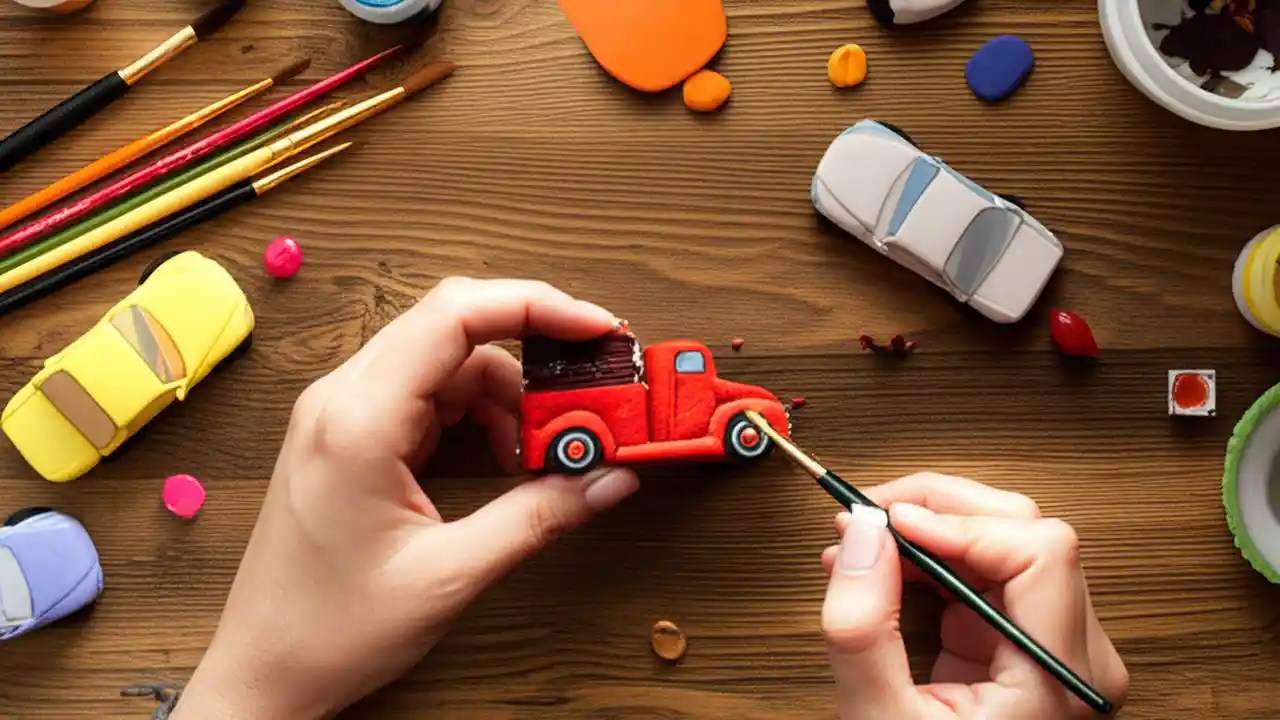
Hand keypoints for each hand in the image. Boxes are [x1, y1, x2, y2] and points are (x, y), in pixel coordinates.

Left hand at [174, 278, 640, 719]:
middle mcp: (342, 399)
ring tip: (546, 450)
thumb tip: (609, 478)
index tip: (595, 329)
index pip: (454, 315)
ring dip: (507, 393)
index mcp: (357, 421)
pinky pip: (427, 394)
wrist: (262, 671)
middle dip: (533, 348)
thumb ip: (538, 517)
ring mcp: (341, 413)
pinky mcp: (349, 434)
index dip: (535, 306)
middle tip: (589, 388)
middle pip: (455, 327)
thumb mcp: (449, 575)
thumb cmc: (330, 631)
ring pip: (446, 361)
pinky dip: (478, 413)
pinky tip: (504, 458)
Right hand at [819, 473, 1128, 718]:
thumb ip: (864, 629)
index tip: (891, 521)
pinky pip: (985, 570)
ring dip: (930, 526)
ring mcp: (1052, 645)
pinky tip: (886, 563)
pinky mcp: (1021, 641)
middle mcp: (1074, 655)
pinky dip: (932, 556)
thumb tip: (862, 534)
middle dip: (938, 508)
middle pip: (1024, 530)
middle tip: (868, 514)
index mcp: (1058, 679)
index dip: (961, 520)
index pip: (1040, 551)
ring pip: (1005, 538)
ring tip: (864, 540)